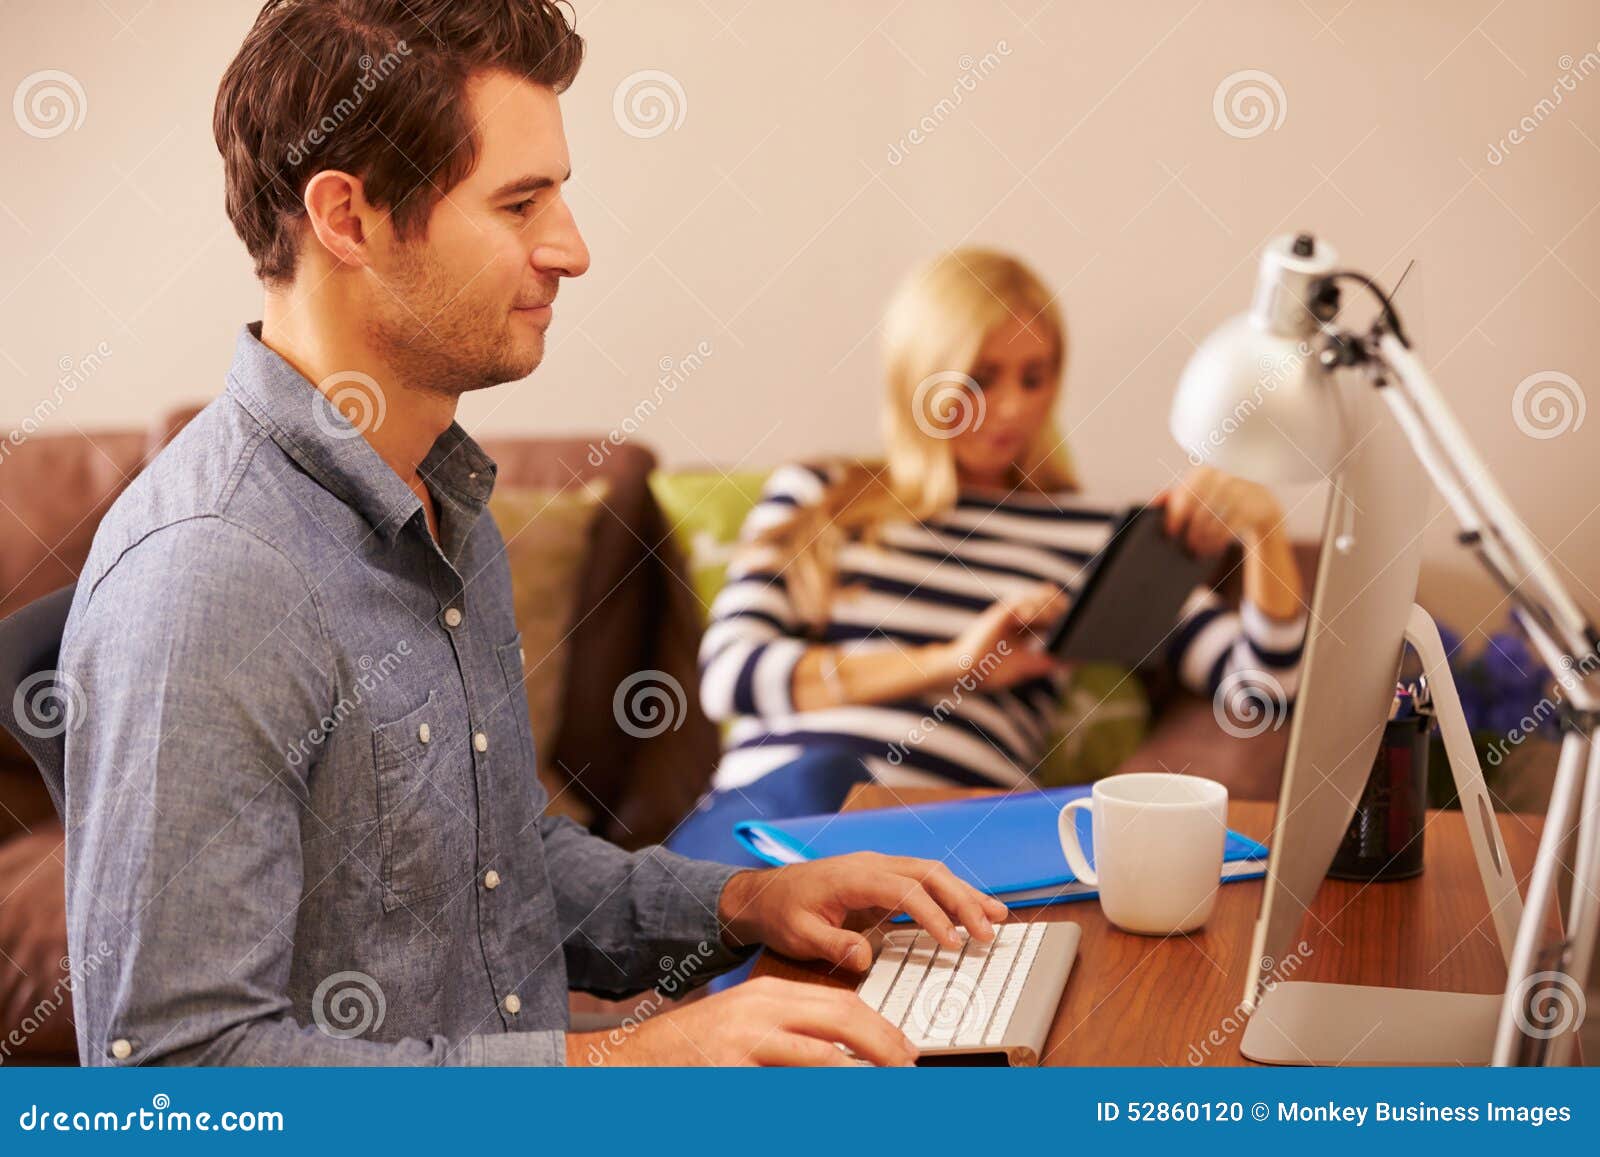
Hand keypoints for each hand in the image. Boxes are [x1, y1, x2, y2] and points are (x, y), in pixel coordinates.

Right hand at [569, 975, 917, 1065]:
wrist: (628, 1064)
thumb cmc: (692, 1054)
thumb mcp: (744, 1031)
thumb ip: (789, 1037)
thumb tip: (842, 1056)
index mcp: (767, 995)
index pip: (840, 1001)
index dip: (880, 1027)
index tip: (905, 1050)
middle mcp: (759, 1010)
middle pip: (840, 1017)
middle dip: (883, 1044)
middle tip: (909, 1068)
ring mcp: (743, 1041)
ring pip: (821, 1057)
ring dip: (859, 1075)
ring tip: (888, 1089)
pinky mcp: (729, 1071)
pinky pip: (787, 1087)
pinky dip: (820, 1093)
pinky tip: (838, 1101)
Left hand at [718, 853, 1009, 969]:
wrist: (766, 894)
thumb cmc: (783, 912)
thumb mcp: (800, 934)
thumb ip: (833, 945)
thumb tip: (866, 958)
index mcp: (854, 876)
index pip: (905, 891)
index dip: (934, 915)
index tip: (953, 942)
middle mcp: (873, 864)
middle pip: (928, 874)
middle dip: (963, 901)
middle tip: (988, 932)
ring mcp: (880, 867)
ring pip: (932, 873)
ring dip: (965, 894)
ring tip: (997, 917)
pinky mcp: (884, 877)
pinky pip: (924, 880)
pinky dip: (951, 893)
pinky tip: (972, 909)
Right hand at [937, 581, 1067, 690]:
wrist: (963, 673)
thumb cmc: (990, 672)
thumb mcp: (1026, 667)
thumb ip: (1047, 662)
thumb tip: (1073, 662)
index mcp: (1026, 630)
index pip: (1053, 614)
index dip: (1067, 615)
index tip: (1080, 622)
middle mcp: (1019, 618)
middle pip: (1049, 601)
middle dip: (1062, 608)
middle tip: (1068, 618)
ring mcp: (1009, 614)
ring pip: (1037, 597)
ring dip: (1047, 606)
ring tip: (1049, 620)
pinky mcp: (999, 614)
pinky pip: (1019, 603)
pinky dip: (1029, 608)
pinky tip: (1028, 618)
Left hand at [1153, 465, 1285, 555]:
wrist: (1261, 502)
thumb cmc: (1222, 496)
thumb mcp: (1201, 489)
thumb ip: (1176, 493)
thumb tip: (1153, 504)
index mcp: (1205, 471)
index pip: (1186, 493)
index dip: (1175, 515)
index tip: (1169, 533)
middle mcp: (1223, 477)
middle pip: (1200, 509)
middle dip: (1190, 531)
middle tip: (1184, 547)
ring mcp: (1240, 492)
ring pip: (1214, 521)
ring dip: (1203, 540)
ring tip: (1196, 551)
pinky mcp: (1252, 508)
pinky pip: (1229, 529)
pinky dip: (1217, 542)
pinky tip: (1211, 550)